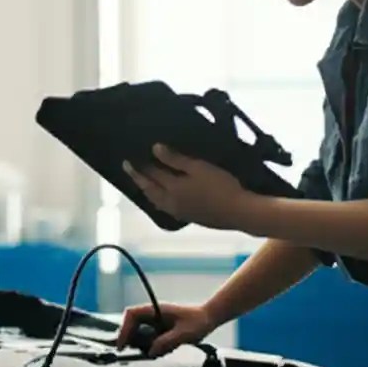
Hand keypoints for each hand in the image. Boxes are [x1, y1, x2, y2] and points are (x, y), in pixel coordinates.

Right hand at [115, 301, 218, 357]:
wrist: (209, 318)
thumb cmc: (198, 321)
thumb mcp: (183, 334)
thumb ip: (166, 342)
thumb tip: (150, 352)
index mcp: (155, 309)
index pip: (131, 315)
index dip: (124, 329)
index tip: (122, 345)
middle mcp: (152, 314)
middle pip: (131, 325)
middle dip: (132, 340)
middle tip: (136, 353)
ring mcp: (155, 321)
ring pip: (139, 334)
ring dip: (145, 345)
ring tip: (162, 350)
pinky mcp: (160, 329)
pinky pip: (149, 339)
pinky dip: (154, 347)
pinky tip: (168, 349)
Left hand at [123, 144, 258, 230]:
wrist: (240, 213)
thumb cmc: (221, 186)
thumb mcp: (199, 167)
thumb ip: (176, 159)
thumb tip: (154, 149)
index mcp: (172, 189)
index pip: (150, 175)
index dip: (138, 167)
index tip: (127, 160)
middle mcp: (172, 203)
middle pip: (150, 191)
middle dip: (138, 180)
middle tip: (129, 171)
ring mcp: (181, 213)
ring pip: (157, 202)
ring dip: (148, 192)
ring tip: (143, 185)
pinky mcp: (191, 218)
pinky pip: (167, 208)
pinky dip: (159, 200)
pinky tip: (163, 199)